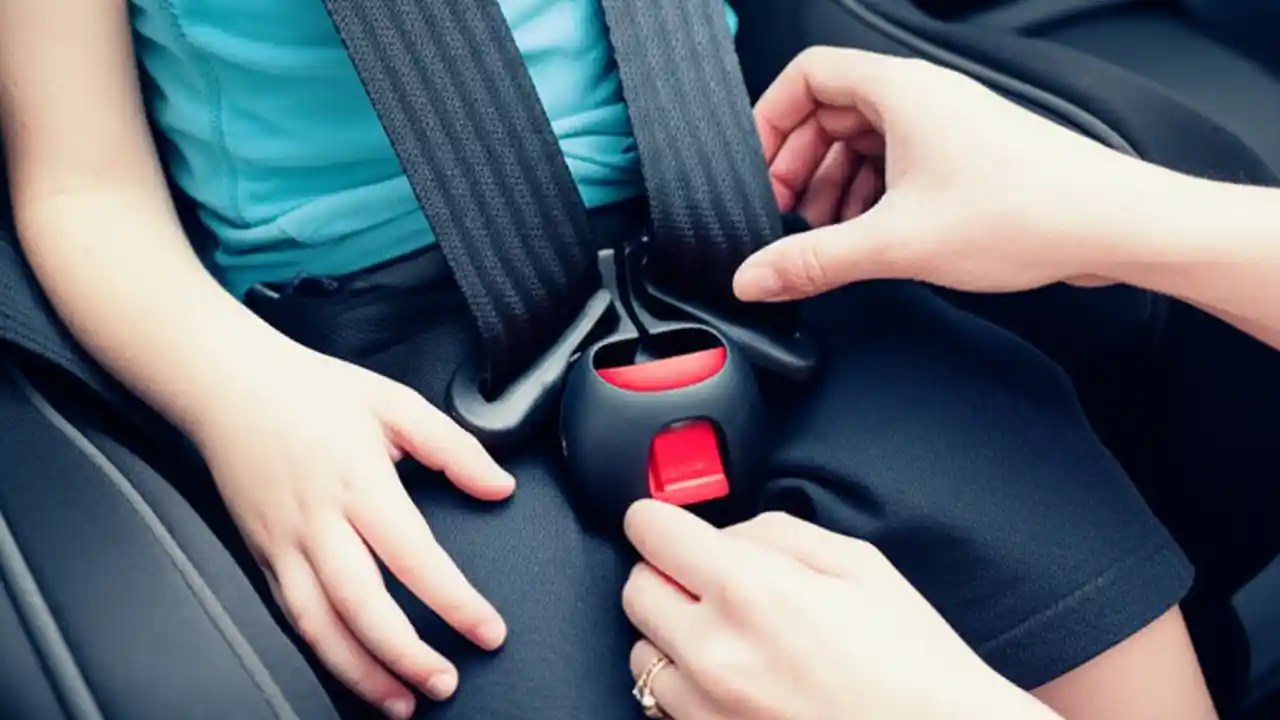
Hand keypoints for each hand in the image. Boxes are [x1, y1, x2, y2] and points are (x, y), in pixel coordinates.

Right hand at [192, 345, 513, 718]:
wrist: (225, 383)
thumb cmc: (313, 390)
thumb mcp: (395, 402)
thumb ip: (454, 448)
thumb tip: (500, 486)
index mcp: (359, 481)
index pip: (414, 556)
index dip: (453, 601)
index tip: (488, 631)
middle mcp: (318, 522)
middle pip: (362, 606)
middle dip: (405, 655)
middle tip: (445, 683)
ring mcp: (283, 543)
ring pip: (319, 625)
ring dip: (361, 672)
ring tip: (400, 702)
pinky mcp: (260, 555)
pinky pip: (291, 617)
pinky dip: (322, 653)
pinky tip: (351, 672)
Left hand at [621, 502, 1059, 719]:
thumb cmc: (912, 662)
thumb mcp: (856, 563)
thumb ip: (773, 534)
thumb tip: (721, 534)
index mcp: (750, 590)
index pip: (650, 530)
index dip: (658, 519)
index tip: (667, 524)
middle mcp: (713, 651)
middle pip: (635, 589)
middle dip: (665, 575)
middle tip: (709, 581)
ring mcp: (704, 710)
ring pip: (640, 653)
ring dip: (671, 637)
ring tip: (731, 640)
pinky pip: (662, 707)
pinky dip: (684, 688)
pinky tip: (733, 682)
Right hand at [735, 47, 1172, 301]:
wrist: (1112, 225)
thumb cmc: (1026, 211)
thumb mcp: (896, 243)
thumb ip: (814, 261)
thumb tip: (756, 277)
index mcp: (900, 91)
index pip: (807, 74)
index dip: (771, 119)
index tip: (755, 169)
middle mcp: (922, 98)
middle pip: (830, 110)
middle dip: (798, 162)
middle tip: (783, 213)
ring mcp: (946, 125)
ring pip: (864, 139)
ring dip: (833, 183)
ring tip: (824, 233)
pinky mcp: (965, 156)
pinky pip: (897, 161)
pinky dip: (869, 193)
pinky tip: (867, 235)